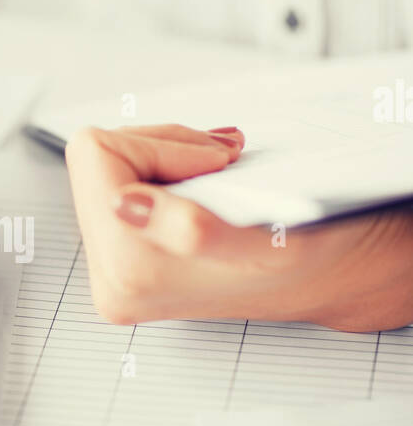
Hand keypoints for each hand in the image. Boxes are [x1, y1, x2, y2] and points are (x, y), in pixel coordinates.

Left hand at [65, 123, 412, 331]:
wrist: (327, 275)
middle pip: (97, 159)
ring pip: (108, 165)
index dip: (168, 143)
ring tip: (219, 180)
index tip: (217, 163)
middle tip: (220, 167)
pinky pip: (120, 180)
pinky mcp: (120, 260)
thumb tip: (124, 204)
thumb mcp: (271, 241)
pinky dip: (165, 170)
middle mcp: (111, 281)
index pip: (101, 153)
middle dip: (164, 149)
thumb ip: (195, 229)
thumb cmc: (306, 255)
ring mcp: (112, 272)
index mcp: (131, 272)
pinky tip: (204, 189)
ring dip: (169, 159)